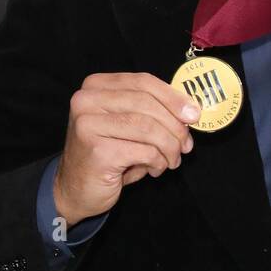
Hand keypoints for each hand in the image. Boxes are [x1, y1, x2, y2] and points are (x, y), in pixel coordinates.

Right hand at [54, 72, 199, 226]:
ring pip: (148, 127)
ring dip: (169, 147)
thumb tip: (191, 111)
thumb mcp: (130, 125)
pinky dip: (158, 161)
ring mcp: (88, 125)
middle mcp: (87, 101)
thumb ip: (154, 111)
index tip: (194, 114)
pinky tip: (154, 169)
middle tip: (186, 145)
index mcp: (96, 87)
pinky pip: (144, 151)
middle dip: (175, 126)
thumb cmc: (109, 154)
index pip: (143, 82)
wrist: (76, 188)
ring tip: (172, 160)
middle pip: (147, 103)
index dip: (173, 97)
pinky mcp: (96, 151)